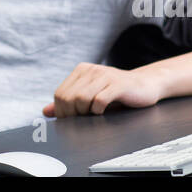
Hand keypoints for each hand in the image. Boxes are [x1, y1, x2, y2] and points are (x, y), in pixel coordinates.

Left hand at [42, 62, 163, 117]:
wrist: (145, 85)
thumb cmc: (116, 92)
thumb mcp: (90, 95)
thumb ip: (69, 102)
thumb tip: (46, 111)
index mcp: (81, 70)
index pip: (60, 94)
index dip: (62, 112)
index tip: (71, 121)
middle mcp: (91, 70)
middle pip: (68, 98)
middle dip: (72, 114)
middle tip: (83, 120)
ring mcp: (104, 76)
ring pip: (81, 99)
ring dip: (85, 113)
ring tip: (94, 115)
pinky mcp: (117, 84)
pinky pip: (99, 101)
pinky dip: (98, 111)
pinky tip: (103, 112)